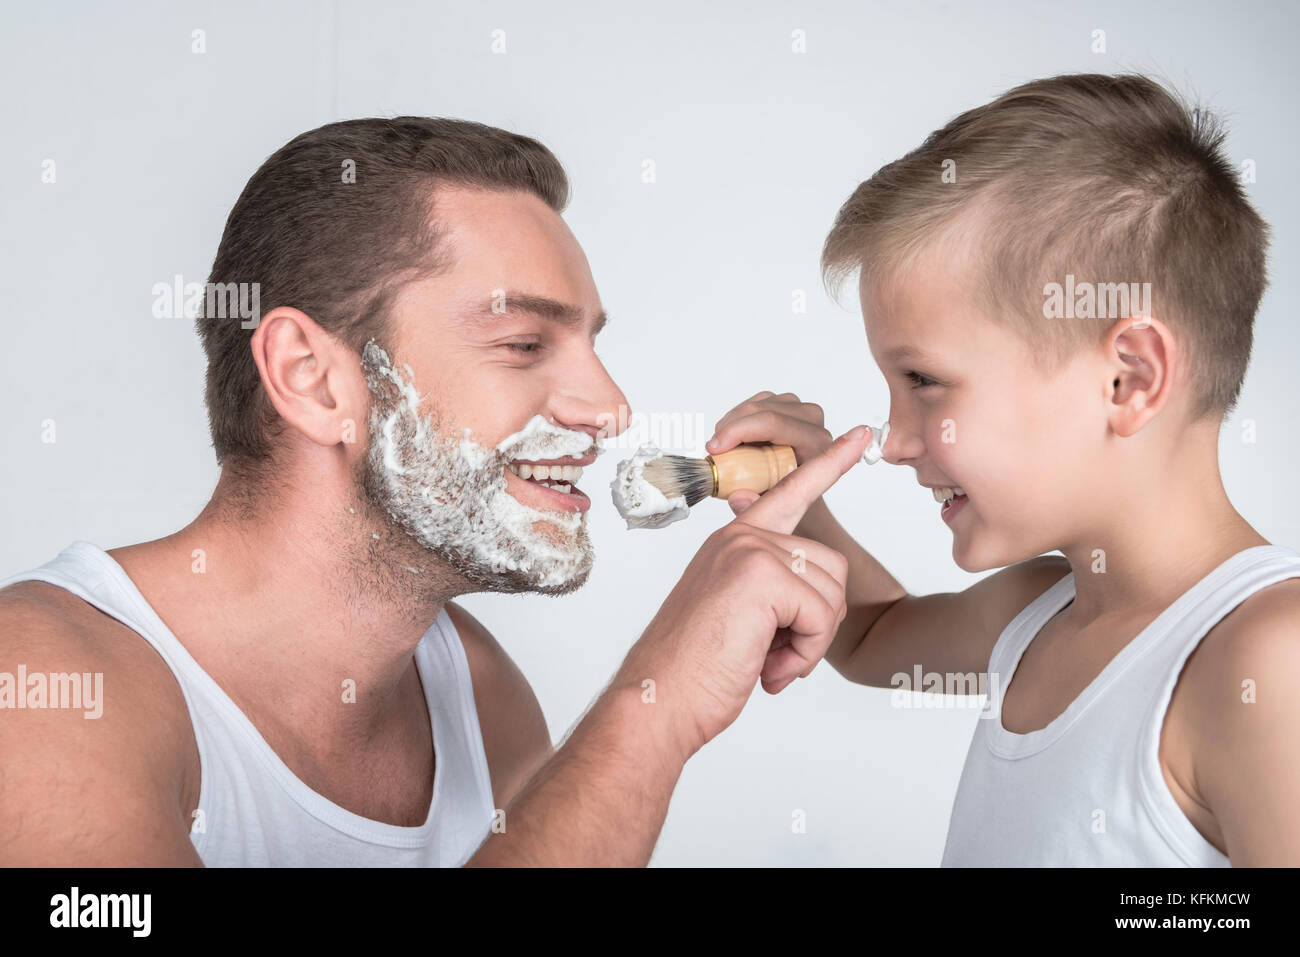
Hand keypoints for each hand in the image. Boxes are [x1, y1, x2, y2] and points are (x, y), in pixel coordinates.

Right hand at [615, 425, 871, 759]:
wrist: (659, 699)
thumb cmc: (695, 670)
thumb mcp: (739, 616)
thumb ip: (772, 591)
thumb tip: (819, 597)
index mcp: (735, 540)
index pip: (791, 491)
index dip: (829, 463)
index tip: (859, 431)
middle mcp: (741, 535)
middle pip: (830, 568)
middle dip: (816, 624)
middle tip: (773, 656)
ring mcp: (749, 550)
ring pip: (830, 593)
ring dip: (810, 643)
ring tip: (765, 662)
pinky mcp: (760, 575)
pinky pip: (820, 615)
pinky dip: (805, 654)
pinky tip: (767, 669)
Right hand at [705, 391, 833, 514]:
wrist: (802, 491)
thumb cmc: (791, 500)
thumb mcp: (776, 512)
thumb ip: (756, 507)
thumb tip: (737, 498)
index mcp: (816, 444)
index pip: (773, 424)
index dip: (738, 431)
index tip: (714, 449)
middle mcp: (813, 422)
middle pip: (761, 410)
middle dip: (729, 428)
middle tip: (712, 452)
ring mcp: (801, 409)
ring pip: (756, 404)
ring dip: (731, 424)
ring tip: (722, 449)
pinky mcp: (788, 403)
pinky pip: (754, 402)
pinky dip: (737, 418)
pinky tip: (732, 438)